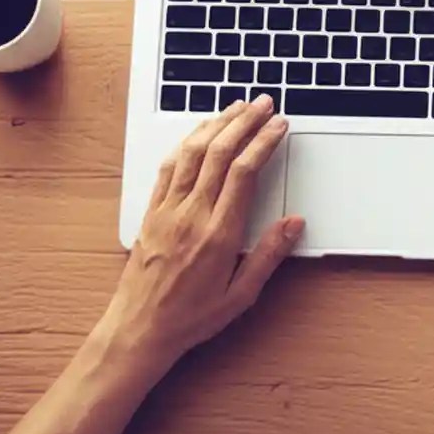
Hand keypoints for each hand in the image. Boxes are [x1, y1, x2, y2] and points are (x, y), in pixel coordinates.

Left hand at [100, 96, 304, 362]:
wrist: (139, 329)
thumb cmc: (191, 317)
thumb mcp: (241, 295)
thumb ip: (268, 255)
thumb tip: (294, 223)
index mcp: (218, 234)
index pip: (244, 173)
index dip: (264, 142)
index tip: (279, 126)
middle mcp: (191, 215)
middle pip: (219, 153)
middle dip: (244, 122)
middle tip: (264, 104)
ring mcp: (167, 210)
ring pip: (192, 153)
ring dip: (216, 124)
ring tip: (236, 107)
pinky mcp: (151, 212)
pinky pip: (168, 167)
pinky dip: (186, 142)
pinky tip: (199, 132)